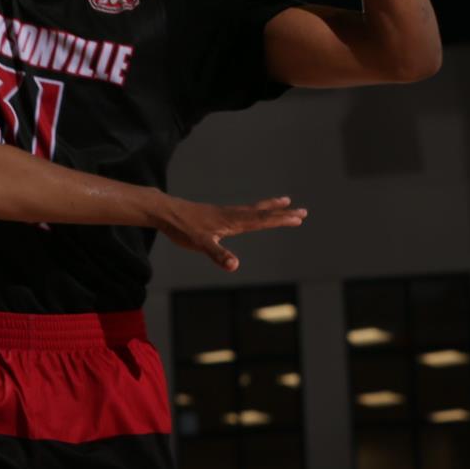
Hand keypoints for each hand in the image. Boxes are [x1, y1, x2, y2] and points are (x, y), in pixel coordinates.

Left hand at [155, 195, 306, 271]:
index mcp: (232, 221)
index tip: (298, 217)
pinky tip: (253, 212)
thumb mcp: (200, 244)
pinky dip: (255, 210)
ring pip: (254, 209)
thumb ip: (218, 255)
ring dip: (271, 208)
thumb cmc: (182, 228)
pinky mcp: (218, 214)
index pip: (262, 220)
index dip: (280, 220)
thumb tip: (234, 266)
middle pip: (262, 212)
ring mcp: (225, 213)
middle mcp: (232, 215)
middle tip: (304, 211)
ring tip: (285, 202)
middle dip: (283, 213)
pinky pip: (243, 211)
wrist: (165, 212)